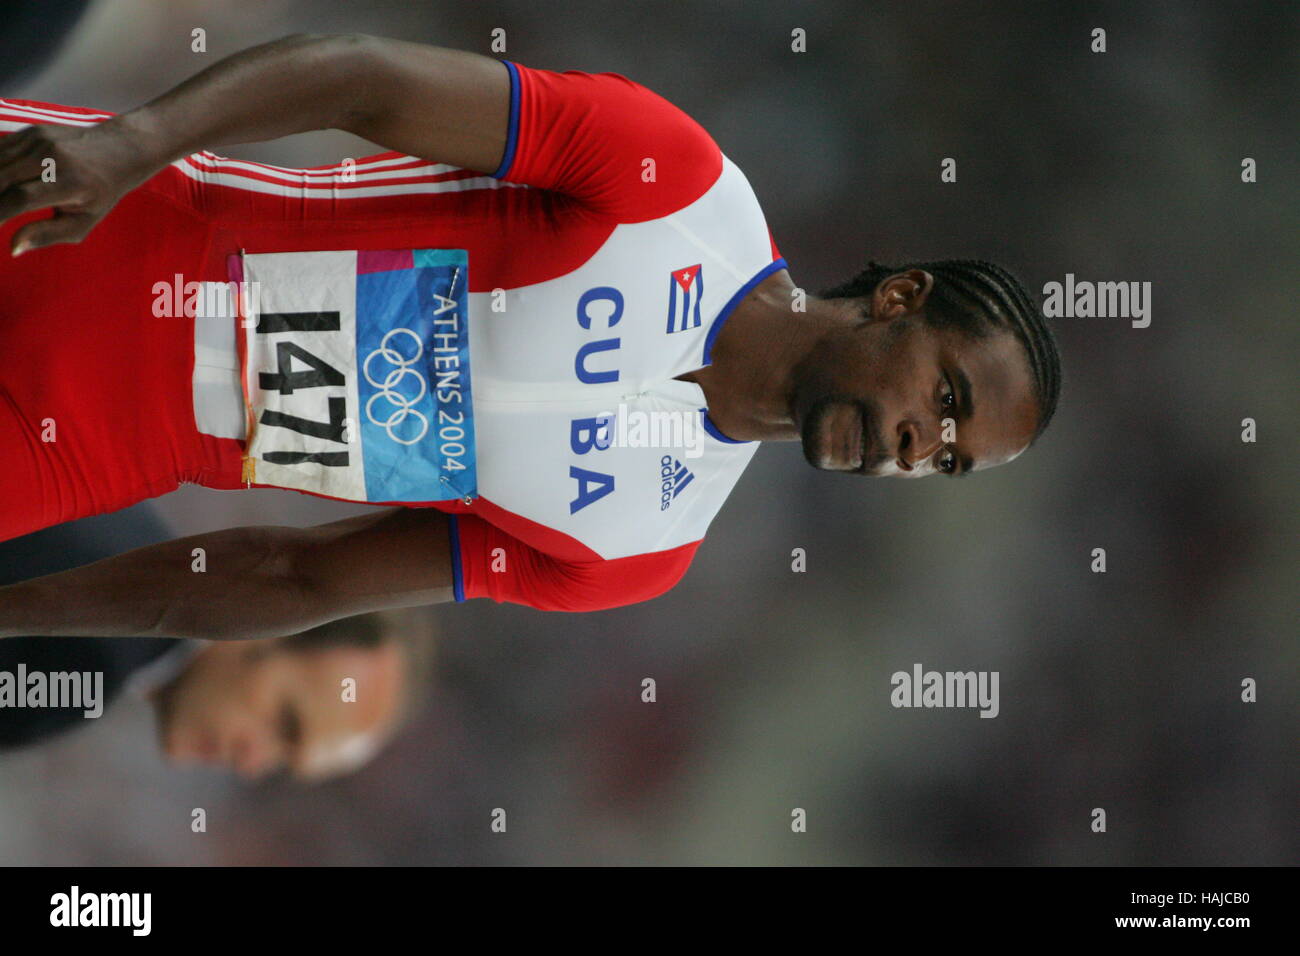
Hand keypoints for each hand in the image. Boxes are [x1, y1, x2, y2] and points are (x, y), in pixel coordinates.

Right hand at [0, 116, 158, 255]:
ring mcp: (40, 140)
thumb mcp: (82, 222)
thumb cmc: (99, 195)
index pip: (21, 198)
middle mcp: (53, 156)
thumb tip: (14, 249)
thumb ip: (48, 235)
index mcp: (70, 182)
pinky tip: (0, 185)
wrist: (118, 150)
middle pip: (1, 178)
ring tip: (0, 203)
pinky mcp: (31, 131)